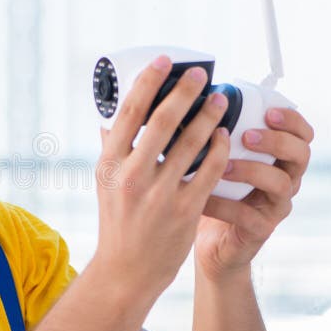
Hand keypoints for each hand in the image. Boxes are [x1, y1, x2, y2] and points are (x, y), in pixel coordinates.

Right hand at [94, 56, 230, 303]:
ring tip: (221, 99)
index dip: (148, 82)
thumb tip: (113, 115)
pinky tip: (225, 136)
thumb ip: (112, 148)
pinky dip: (219, 149)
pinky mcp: (184, 209)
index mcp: (109, 163)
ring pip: (191, 143)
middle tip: (201, 74)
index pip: (128, 113)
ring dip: (209, 116)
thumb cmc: (118, 221)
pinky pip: (209, 171)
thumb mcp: (105, 182)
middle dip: (184, 91)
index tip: (164, 62)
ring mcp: (159, 193)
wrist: (128, 269)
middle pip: (161, 121)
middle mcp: (131, 175)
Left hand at [195, 107, 313, 280]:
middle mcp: (285, 180)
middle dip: (277, 141)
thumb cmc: (210, 191)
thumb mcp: (214, 160)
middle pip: (300, 154)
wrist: (207, 242)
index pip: (302, 134)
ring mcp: (276, 207)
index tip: (268, 111)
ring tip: (223, 165)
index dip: (292, 121)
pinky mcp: (261, 230)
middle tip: (247, 136)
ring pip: (280, 184)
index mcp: (278, 159)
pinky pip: (249, 216)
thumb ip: (216, 136)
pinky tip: (203, 198)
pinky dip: (224, 205)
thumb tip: (192, 101)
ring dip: (252, 170)